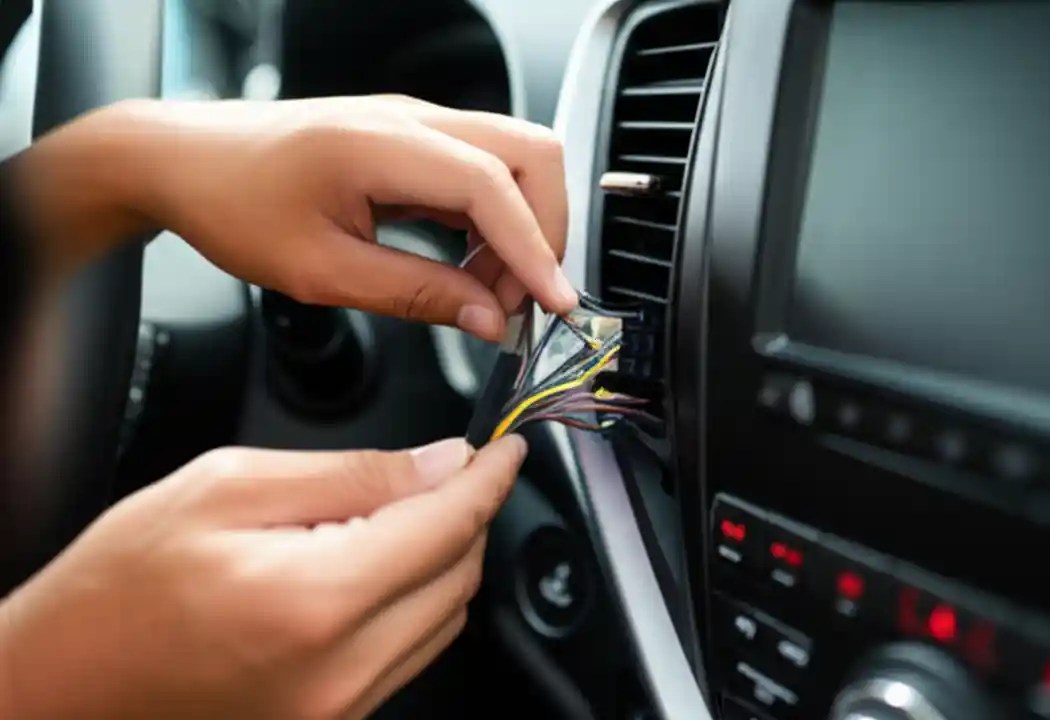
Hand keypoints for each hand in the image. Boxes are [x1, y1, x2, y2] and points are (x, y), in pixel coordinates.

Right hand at [0, 435, 525, 718]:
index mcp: (316, 597)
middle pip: (460, 574)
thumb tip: (440, 462)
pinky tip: (380, 566)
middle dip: (469, 512)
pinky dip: (418, 602)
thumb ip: (351, 473)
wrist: (64, 684)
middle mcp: (340, 669)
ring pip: (446, 618)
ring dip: (447, 558)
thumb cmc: (122, 585)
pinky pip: (410, 655)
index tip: (506, 448)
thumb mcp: (229, 486)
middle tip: (449, 467)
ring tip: (404, 512)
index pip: (448, 525)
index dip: (489, 477)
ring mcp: (339, 708)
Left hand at [14, 96, 576, 340]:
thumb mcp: (321, 271)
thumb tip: (487, 318)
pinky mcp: (414, 141)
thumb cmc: (232, 203)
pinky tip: (473, 265)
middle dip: (545, 230)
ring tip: (492, 291)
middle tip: (520, 299)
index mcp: (381, 143)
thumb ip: (415, 295)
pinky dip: (497, 221)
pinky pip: (485, 172)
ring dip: (523, 227)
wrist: (185, 159)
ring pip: (517, 160)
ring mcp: (417, 124)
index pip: (493, 186)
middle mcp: (412, 120)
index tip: (554, 303)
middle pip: (532, 154)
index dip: (535, 248)